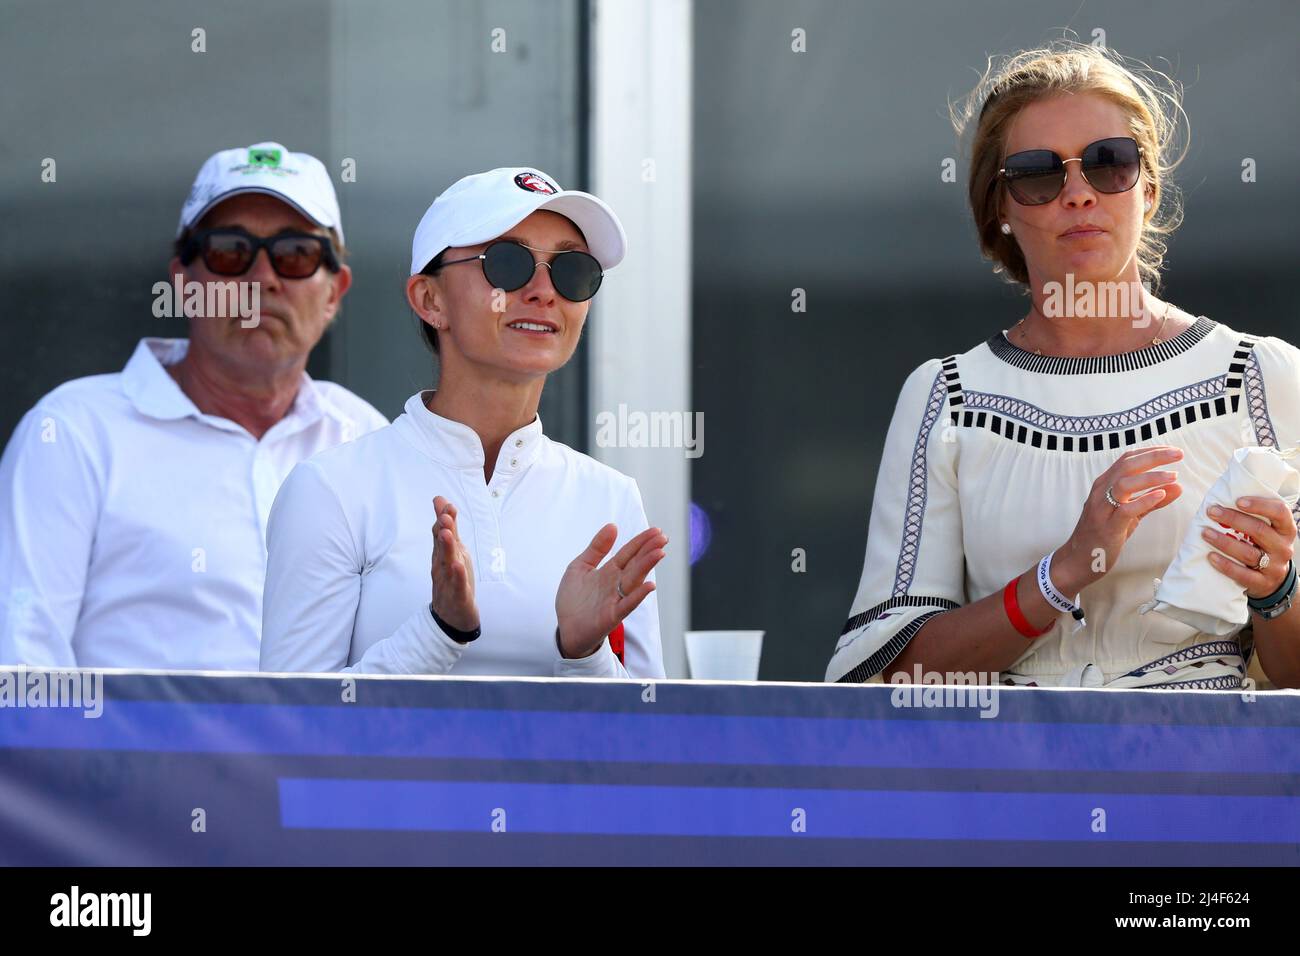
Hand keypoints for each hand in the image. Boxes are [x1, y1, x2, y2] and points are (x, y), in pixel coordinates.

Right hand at [429, 495, 478, 631]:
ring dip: (447, 548)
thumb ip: (446, 527)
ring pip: (447, 563)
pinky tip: (458, 566)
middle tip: (445, 514)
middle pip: (441, 546)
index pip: (440, 533)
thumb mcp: (451, 551)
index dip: (443, 517)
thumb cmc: (452, 580)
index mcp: (442, 554)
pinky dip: (457, 576)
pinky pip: (457, 585)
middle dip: (443, 529)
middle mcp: (442, 565)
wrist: (452, 616)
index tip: (443, 502)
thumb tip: (441, 501)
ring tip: (447, 534)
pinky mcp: (458, 595)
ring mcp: (448, 581)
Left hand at [555, 524, 667, 658]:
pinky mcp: (612, 615)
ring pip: (634, 580)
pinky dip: (638, 595)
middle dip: (649, 550)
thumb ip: (597, 548)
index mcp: (609, 570)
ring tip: (659, 553)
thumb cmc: (573, 599)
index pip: (628, 552)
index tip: (656, 530)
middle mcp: (616, 583)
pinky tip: (650, 585)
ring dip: (647, 567)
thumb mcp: (580, 566)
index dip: (641, 541)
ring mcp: (615, 599)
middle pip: (635, 564)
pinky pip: (627, 604)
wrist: (566, 629)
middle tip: (663, 538)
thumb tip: (613, 525)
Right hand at [1053, 445, 1184, 593]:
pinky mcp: (1107, 527)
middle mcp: (1101, 492)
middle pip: (1126, 466)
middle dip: (1154, 457)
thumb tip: (1177, 486)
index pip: (1127, 460)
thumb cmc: (1103, 534)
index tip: (1172, 451)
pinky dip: (1144, 500)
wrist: (1079, 559)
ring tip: (1173, 475)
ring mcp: (1102, 509)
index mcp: (1104, 485)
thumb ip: (1152, 500)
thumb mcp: (1130, 514)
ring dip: (1151, 477)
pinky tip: (1161, 495)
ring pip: (1124, 484)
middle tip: (1179, 454)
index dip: (1150, 452)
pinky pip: (1125, 510)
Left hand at [1203, 495, 1296, 598]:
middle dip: (1233, 519)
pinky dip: (1225, 565)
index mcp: (1285, 529)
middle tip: (1212, 512)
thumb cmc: (1261, 546)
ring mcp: (1275, 566)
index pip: (1280, 512)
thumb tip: (1221, 496)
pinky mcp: (1262, 583)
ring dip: (1224, 542)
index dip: (1260, 505)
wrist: (1271, 580)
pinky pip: (1243, 574)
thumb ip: (1252, 517)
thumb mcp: (1265, 531)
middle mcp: (1283, 547)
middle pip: (1259, 531)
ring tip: (1205, 533)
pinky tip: (1210, 556)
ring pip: (1249, 553)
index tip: (1238, 501)